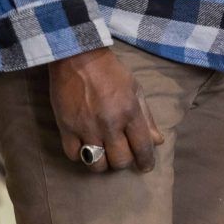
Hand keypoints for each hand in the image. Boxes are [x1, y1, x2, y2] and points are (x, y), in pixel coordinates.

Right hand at [47, 46, 164, 173]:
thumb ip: (146, 117)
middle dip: (123, 161)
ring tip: (103, 154)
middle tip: (121, 154)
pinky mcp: (66, 127)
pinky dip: (80, 155)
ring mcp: (86, 127)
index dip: (146, 161)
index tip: (145, 167)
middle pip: (120, 161)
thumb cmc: (110, 71)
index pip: (142, 148)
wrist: (77, 56)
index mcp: (129, 112)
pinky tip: (84, 147)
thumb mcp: (135, 89)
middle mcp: (109, 124)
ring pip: (97, 164)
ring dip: (102, 163)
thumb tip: (157, 141)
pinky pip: (74, 155)